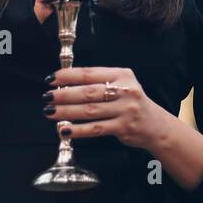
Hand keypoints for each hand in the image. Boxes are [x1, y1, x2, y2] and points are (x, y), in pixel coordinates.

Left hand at [42, 66, 172, 151]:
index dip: (68, 76)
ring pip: (90, 110)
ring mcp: (125, 109)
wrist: (155, 124)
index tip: (51, 79)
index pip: (90, 73)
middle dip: (64, 94)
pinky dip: (78, 130)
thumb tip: (64, 84)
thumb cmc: (130, 102)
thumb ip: (99, 82)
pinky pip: (96, 128)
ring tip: (50, 112)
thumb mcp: (121, 84)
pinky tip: (64, 130)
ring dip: (67, 111)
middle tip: (47, 96)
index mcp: (121, 75)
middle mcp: (125, 90)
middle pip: (88, 92)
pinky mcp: (123, 127)